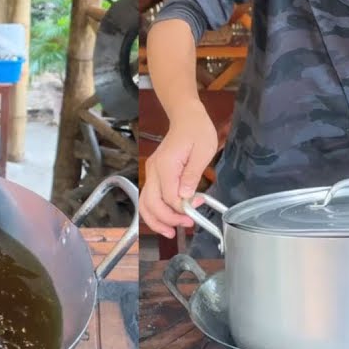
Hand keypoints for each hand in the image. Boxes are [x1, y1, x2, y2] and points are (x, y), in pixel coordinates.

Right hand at [141, 100, 218, 237]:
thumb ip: (192, 175)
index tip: (198, 206)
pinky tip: (166, 219)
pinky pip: (149, 198)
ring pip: (145, 204)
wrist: (186, 116)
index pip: (168, 197)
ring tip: (170, 232)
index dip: (182, 208)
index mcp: (166, 165)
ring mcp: (151, 172)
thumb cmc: (198, 130)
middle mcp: (154, 170)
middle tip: (186, 226)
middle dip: (167, 220)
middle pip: (151, 204)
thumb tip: (185, 197)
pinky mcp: (154, 174)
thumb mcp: (203, 151)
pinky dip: (154, 212)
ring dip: (156, 220)